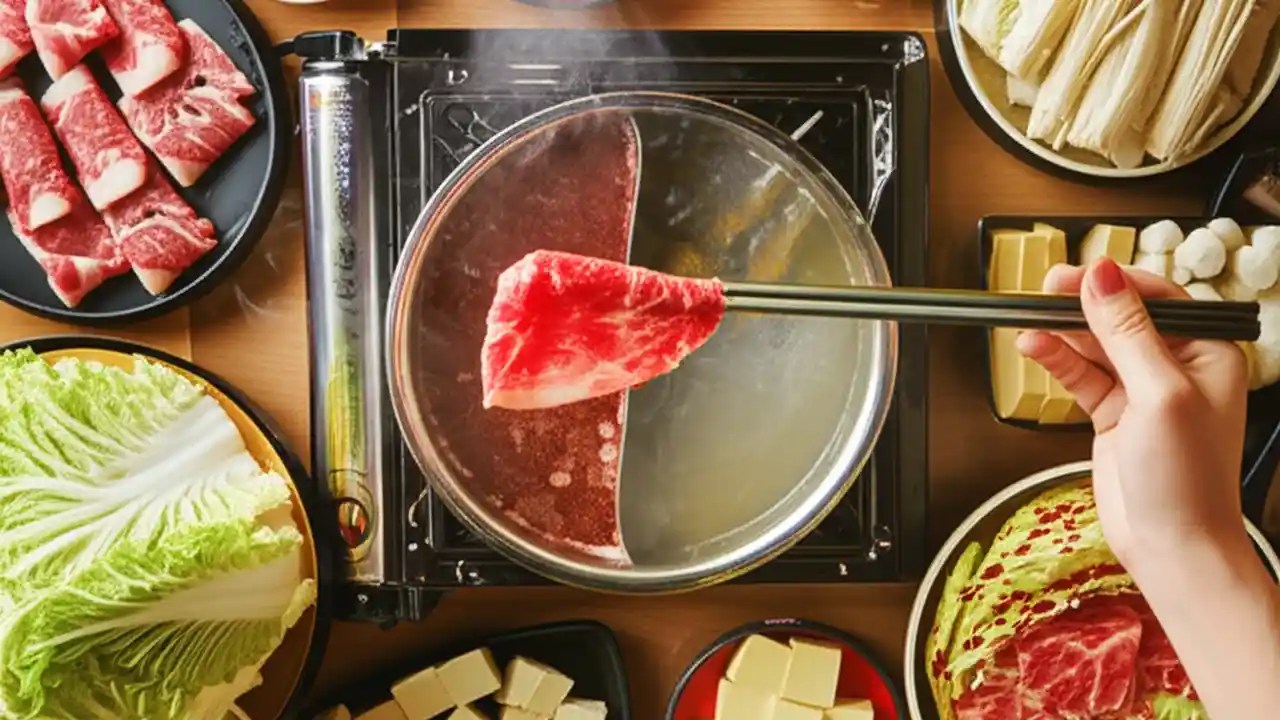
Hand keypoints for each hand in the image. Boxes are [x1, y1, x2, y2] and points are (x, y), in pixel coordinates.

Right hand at [1016, 258, 1250, 571]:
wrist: (1172, 547)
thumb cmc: (1187, 480)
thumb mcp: (1158, 394)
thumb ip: (1127, 332)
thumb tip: (1103, 278)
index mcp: (1209, 353)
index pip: (1158, 298)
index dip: (1114, 282)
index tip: (1075, 274)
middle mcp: (1176, 367)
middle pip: (1121, 318)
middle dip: (1081, 304)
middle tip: (1042, 291)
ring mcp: (1142, 391)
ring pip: (1095, 344)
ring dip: (1062, 333)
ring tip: (1028, 322)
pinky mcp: (1113, 414)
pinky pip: (1081, 375)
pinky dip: (1057, 360)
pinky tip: (1034, 348)